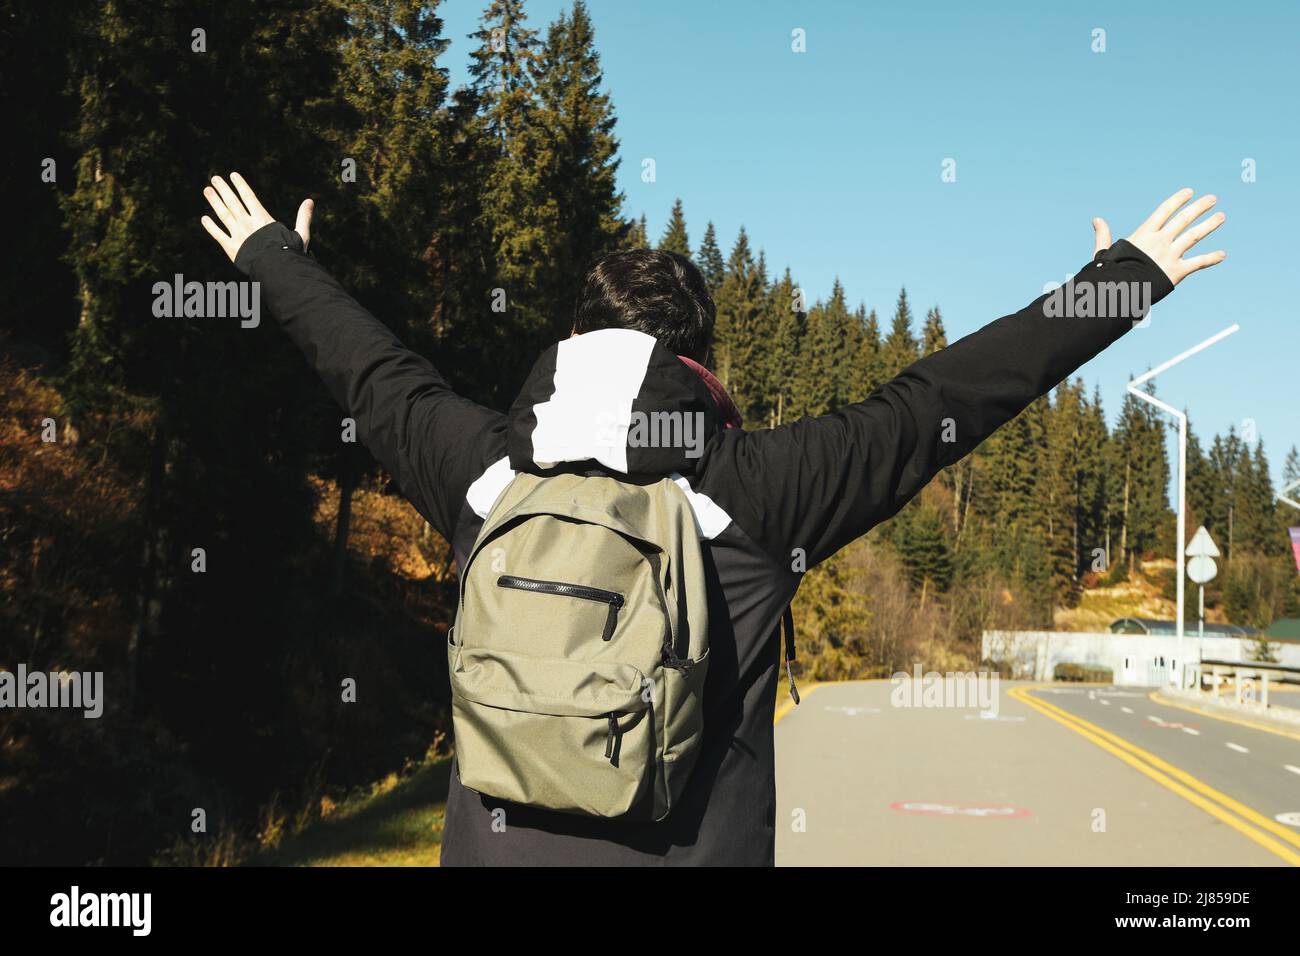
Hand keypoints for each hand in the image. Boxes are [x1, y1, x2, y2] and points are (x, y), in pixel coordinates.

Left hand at [201, 172, 312, 261]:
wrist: (277, 270)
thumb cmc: (290, 254)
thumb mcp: (301, 234)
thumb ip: (303, 217)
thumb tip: (310, 201)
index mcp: (263, 219)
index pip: (249, 197)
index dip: (241, 185)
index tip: (233, 175)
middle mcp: (248, 224)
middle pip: (233, 202)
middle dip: (223, 189)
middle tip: (215, 178)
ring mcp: (238, 235)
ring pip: (223, 215)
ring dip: (214, 202)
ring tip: (207, 190)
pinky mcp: (231, 248)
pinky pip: (218, 235)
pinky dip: (211, 227)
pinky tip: (204, 219)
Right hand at [1091, 188, 1225, 286]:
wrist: (1120, 291)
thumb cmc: (1110, 272)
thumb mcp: (1105, 252)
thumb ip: (1104, 235)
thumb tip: (1096, 220)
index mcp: (1144, 234)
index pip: (1164, 211)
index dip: (1178, 200)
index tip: (1189, 192)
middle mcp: (1160, 241)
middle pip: (1184, 219)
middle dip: (1199, 207)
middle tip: (1212, 199)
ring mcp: (1171, 255)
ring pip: (1195, 236)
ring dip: (1209, 225)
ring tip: (1221, 217)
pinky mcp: (1178, 271)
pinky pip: (1198, 263)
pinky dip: (1211, 259)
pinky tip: (1222, 255)